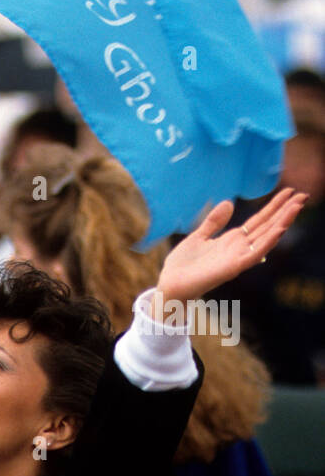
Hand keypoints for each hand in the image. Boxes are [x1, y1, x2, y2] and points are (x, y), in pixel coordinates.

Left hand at [156, 187, 307, 304]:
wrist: (172, 284)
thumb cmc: (184, 264)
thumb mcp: (200, 235)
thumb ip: (214, 221)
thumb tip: (229, 202)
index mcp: (233, 240)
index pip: (259, 220)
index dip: (274, 206)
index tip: (289, 191)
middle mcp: (240, 248)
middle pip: (268, 226)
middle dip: (285, 211)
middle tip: (304, 195)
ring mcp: (239, 257)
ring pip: (266, 237)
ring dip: (283, 222)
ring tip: (297, 206)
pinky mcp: (233, 267)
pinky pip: (255, 253)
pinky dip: (268, 241)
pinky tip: (279, 229)